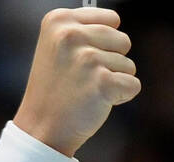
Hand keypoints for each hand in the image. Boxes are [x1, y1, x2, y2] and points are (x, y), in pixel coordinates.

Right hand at [13, 8, 140, 157]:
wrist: (40, 131)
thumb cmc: (53, 92)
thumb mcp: (57, 48)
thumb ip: (83, 31)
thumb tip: (115, 26)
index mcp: (59, 20)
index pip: (111, 19)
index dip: (104, 44)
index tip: (83, 61)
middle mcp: (72, 34)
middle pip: (123, 40)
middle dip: (111, 63)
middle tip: (84, 80)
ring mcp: (87, 58)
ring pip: (128, 64)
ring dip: (113, 81)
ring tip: (87, 92)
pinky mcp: (102, 82)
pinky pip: (133, 85)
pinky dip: (121, 97)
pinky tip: (97, 103)